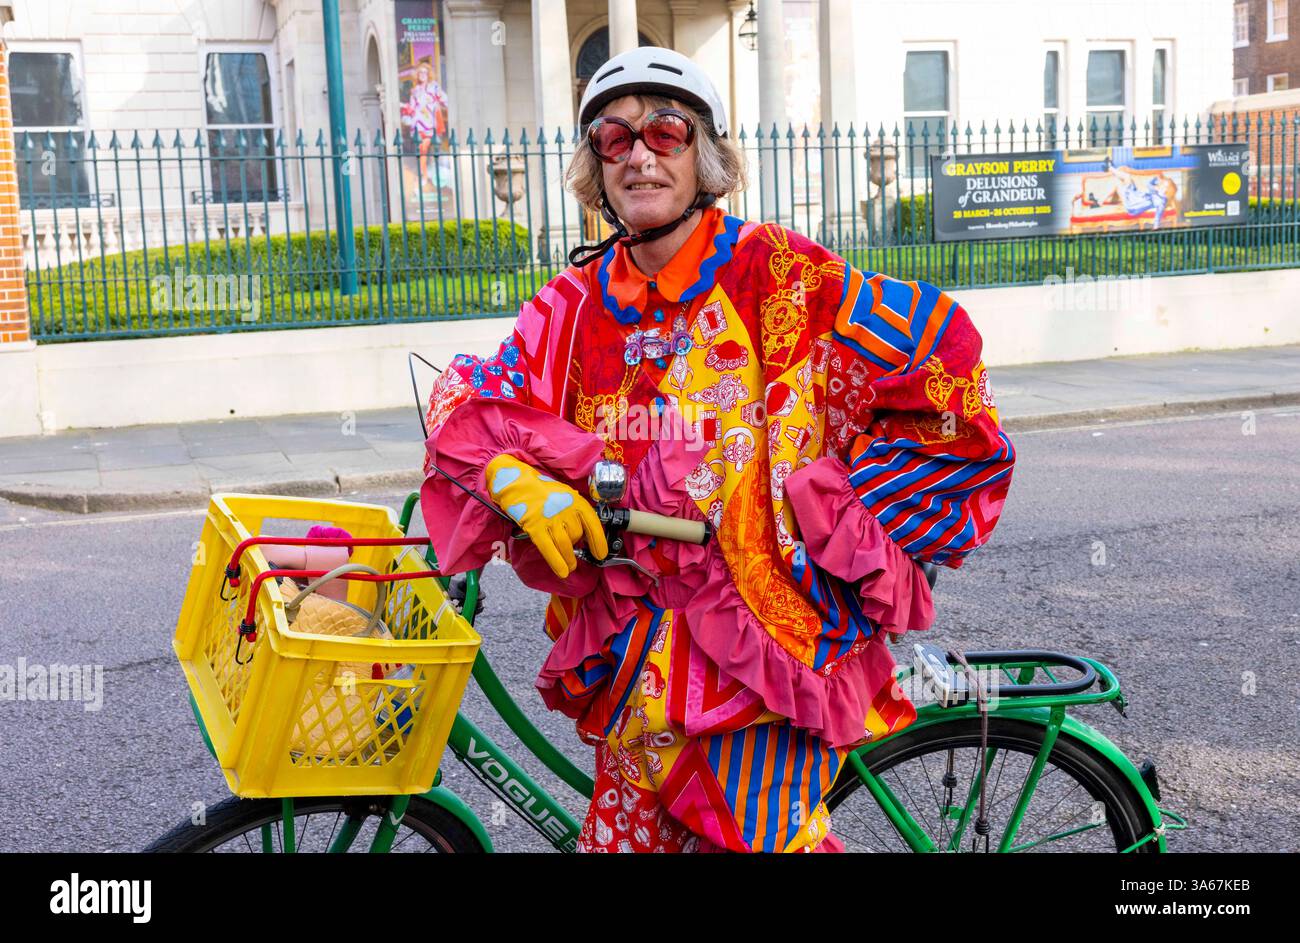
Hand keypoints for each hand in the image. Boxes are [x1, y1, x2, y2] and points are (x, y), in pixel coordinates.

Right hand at [485, 454, 607, 577]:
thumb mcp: (565, 496)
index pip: (593, 524)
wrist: (517, 484)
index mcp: (576, 501)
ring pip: (565, 545)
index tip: (600, 554)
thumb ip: (575, 513)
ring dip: (569, 559)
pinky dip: (556, 562)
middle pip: (577, 536)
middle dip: (576, 547)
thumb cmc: (541, 491)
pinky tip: (562, 572)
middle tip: (573, 553)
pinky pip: (549, 549)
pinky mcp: (535, 527)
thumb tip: (584, 534)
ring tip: (570, 566)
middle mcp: (565, 510)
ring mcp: (550, 519)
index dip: (599, 542)